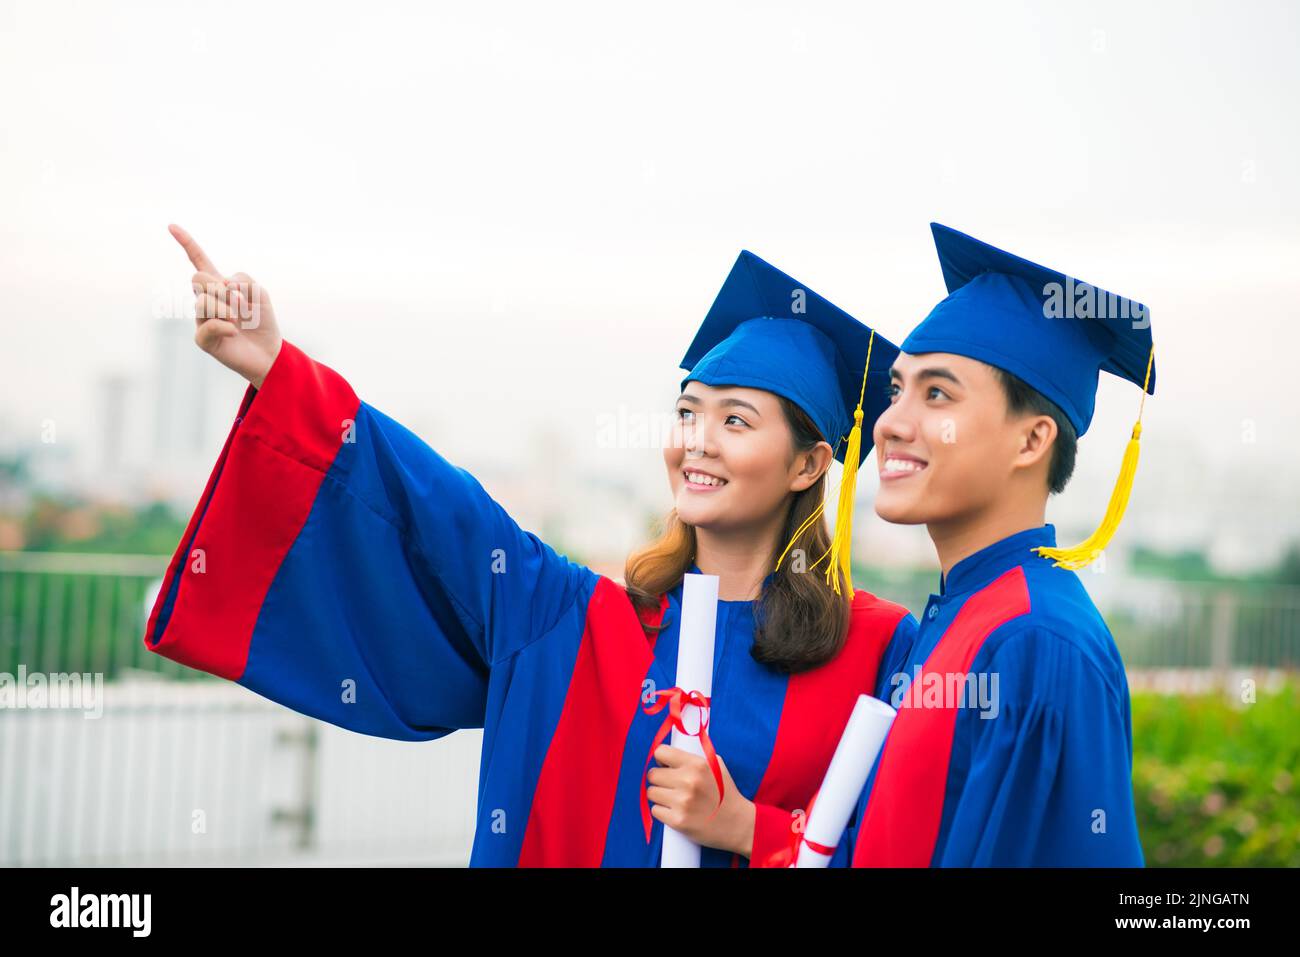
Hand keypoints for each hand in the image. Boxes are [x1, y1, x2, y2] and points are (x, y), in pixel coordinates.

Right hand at [168, 223, 282, 388]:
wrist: (269, 352)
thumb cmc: (262, 321)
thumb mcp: (259, 292)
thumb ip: (242, 281)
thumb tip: (222, 288)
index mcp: (218, 285)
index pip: (199, 260)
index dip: (186, 243)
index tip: (171, 225)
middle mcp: (205, 299)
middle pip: (198, 278)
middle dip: (220, 286)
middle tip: (239, 303)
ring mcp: (201, 319)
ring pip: (204, 300)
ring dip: (229, 309)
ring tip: (240, 321)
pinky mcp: (203, 338)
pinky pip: (209, 324)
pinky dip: (227, 326)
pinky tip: (234, 332)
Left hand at [646, 744, 754, 856]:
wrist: (738, 824)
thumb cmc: (725, 794)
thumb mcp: (716, 766)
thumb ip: (694, 757)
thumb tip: (669, 753)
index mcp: (697, 764)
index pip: (661, 752)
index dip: (661, 760)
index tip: (666, 766)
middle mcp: (688, 781)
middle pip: (652, 775)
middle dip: (660, 780)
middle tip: (671, 786)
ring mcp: (682, 802)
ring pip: (651, 793)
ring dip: (660, 796)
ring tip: (674, 800)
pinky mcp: (678, 821)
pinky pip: (655, 811)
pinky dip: (663, 812)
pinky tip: (676, 811)